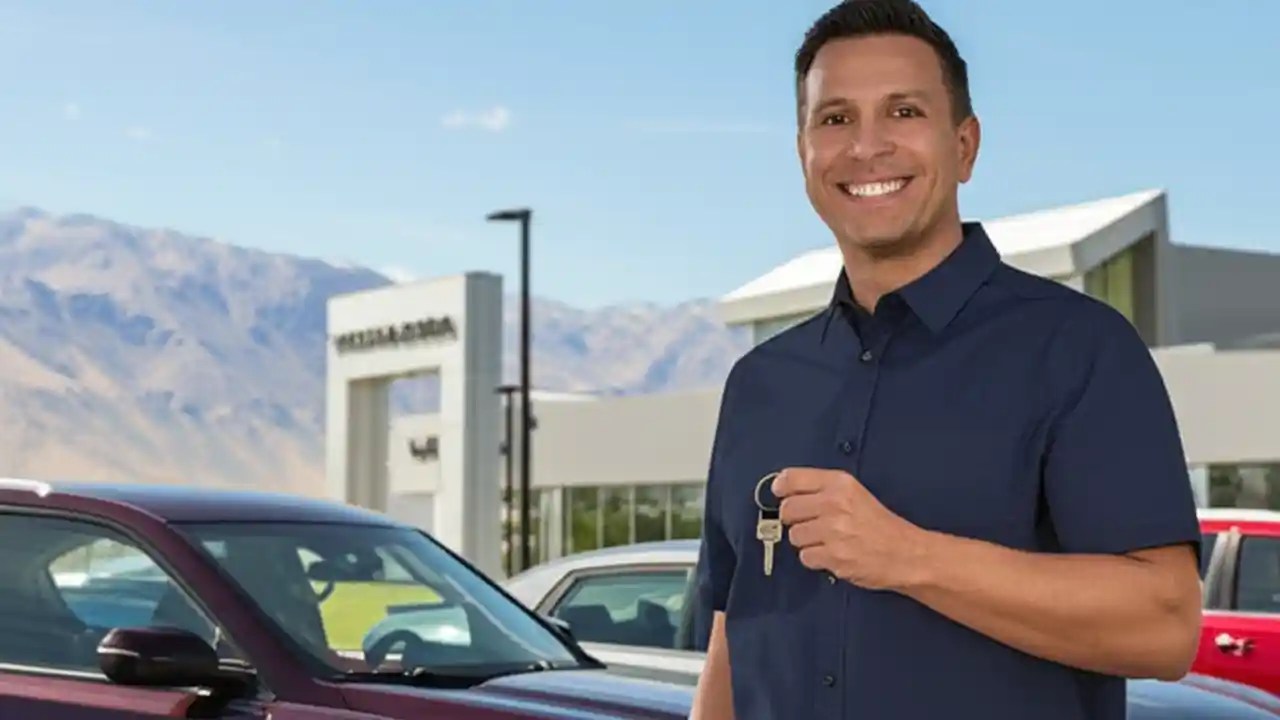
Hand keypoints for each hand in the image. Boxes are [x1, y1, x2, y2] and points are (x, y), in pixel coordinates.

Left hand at [772, 467, 928, 590]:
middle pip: (787, 509)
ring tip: (826, 540)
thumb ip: (823, 489)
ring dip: (806, 541)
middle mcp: (834, 504)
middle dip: (794, 518)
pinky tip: (831, 554)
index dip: (780, 487)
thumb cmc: (881, 525)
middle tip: (809, 523)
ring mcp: (833, 531)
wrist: (906, 554)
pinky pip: (805, 557)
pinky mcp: (834, 556)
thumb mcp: (855, 493)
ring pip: (794, 535)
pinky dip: (815, 559)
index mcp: (840, 484)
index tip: (779, 493)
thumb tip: (785, 488)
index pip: (792, 478)